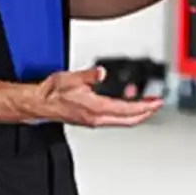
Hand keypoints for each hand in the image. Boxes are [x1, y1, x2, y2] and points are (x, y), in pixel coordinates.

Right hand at [32, 66, 163, 127]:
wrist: (38, 103)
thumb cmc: (51, 92)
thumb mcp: (70, 78)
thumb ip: (89, 76)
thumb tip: (102, 73)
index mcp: (95, 108)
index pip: (126, 110)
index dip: (144, 107)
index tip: (156, 102)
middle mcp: (96, 118)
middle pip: (128, 120)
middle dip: (145, 113)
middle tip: (157, 105)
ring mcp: (94, 121)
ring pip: (122, 121)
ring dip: (136, 114)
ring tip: (146, 104)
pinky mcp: (91, 119)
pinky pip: (114, 119)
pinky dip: (125, 113)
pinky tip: (127, 106)